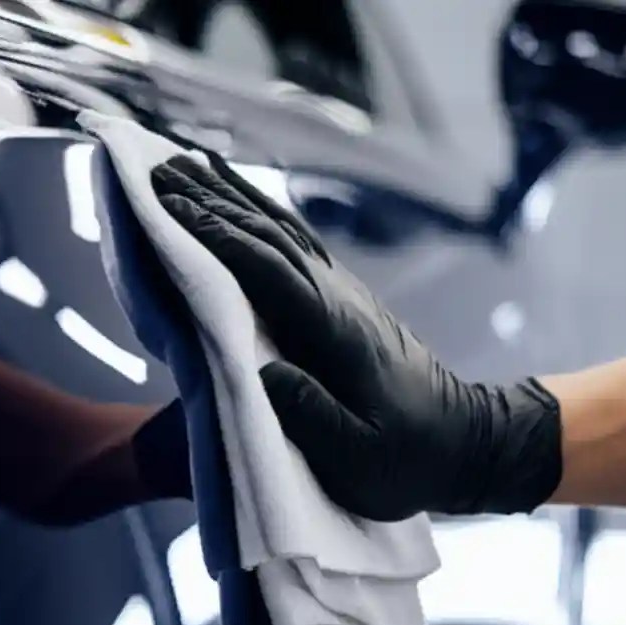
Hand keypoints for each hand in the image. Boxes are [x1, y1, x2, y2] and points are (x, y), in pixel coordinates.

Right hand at [151, 154, 562, 520]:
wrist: (467, 441)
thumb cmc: (408, 459)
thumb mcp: (359, 456)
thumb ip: (311, 413)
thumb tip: (259, 371)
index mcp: (335, 330)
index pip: (268, 268)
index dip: (217, 235)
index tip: (169, 208)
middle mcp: (338, 296)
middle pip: (268, 234)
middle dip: (211, 200)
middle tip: (158, 170)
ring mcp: (343, 292)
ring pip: (281, 230)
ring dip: (232, 196)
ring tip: (187, 165)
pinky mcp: (343, 298)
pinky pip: (292, 243)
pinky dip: (259, 214)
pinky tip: (238, 201)